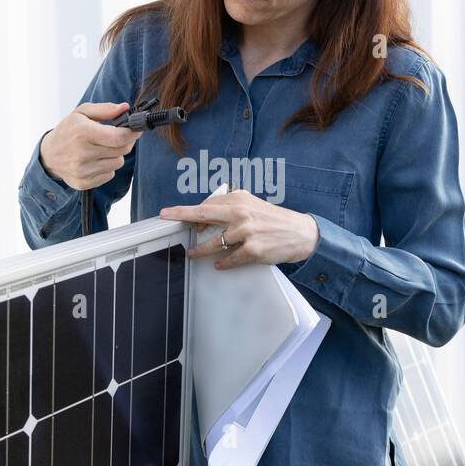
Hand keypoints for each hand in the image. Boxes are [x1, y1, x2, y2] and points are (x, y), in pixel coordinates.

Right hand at [40, 101, 142, 189]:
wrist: (49, 155)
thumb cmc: (68, 130)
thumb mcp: (81, 113)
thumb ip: (104, 109)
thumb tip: (125, 108)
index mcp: (82, 132)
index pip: (118, 137)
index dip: (132, 133)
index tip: (137, 129)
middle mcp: (82, 153)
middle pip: (121, 150)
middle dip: (126, 142)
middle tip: (120, 137)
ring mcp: (82, 170)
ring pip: (117, 163)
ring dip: (115, 155)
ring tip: (102, 149)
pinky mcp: (83, 183)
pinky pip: (109, 175)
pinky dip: (107, 167)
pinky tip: (96, 160)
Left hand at [159, 189, 319, 269]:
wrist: (299, 233)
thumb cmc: (273, 219)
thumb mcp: (252, 204)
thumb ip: (230, 205)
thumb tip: (205, 213)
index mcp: (239, 200)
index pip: (208, 204)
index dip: (189, 211)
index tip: (172, 213)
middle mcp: (241, 214)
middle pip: (204, 214)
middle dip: (182, 215)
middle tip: (166, 217)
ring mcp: (247, 233)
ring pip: (214, 243)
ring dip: (200, 250)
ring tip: (192, 253)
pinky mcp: (253, 251)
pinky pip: (230, 259)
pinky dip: (222, 263)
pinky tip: (218, 264)